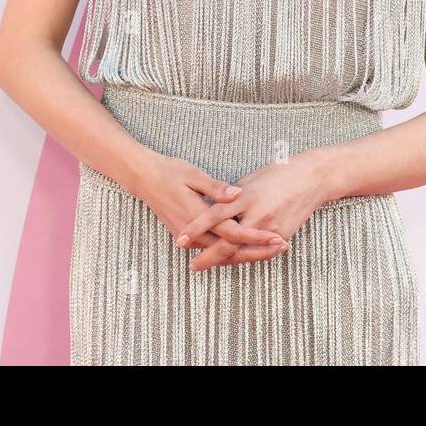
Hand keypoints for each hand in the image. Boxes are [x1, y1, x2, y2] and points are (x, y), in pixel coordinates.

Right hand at [135, 152, 288, 264]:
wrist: (144, 179)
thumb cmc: (170, 172)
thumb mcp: (193, 175)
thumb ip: (216, 188)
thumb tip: (237, 193)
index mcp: (199, 216)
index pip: (234, 233)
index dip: (256, 237)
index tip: (276, 237)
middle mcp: (193, 232)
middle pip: (230, 250)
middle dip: (257, 251)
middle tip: (281, 247)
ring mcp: (189, 237)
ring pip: (221, 253)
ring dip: (245, 253)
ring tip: (270, 249)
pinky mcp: (186, 236)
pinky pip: (212, 249)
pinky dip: (230, 251)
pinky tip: (245, 247)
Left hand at [174, 151, 331, 271]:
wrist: (312, 178)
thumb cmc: (279, 173)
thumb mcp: (251, 178)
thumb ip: (232, 196)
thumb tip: (215, 206)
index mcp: (246, 196)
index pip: (214, 215)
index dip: (196, 229)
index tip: (181, 240)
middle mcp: (257, 214)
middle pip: (227, 242)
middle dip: (208, 256)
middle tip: (192, 265)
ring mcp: (270, 227)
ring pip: (243, 251)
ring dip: (225, 260)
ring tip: (209, 264)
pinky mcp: (282, 235)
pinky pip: (259, 251)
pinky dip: (245, 256)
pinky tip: (233, 260)